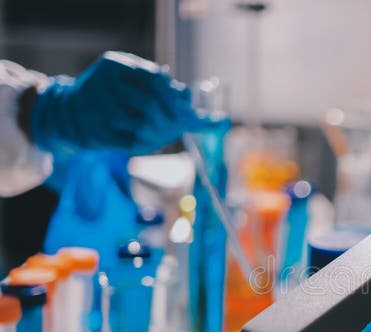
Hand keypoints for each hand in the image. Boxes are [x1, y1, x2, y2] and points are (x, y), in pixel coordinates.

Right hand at [29, 51, 216, 154]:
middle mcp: (104, 85)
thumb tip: (217, 120)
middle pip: (152, 107)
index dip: (176, 97)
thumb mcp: (138, 82)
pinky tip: (154, 140)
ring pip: (145, 128)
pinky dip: (150, 144)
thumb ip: (171, 92)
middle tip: (181, 124)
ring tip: (167, 133)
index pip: (154, 79)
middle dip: (173, 119)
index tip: (188, 109)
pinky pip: (134, 144)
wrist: (71, 114)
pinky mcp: (98, 134)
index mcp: (115, 65)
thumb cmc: (115, 97)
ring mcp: (99, 111)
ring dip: (163, 134)